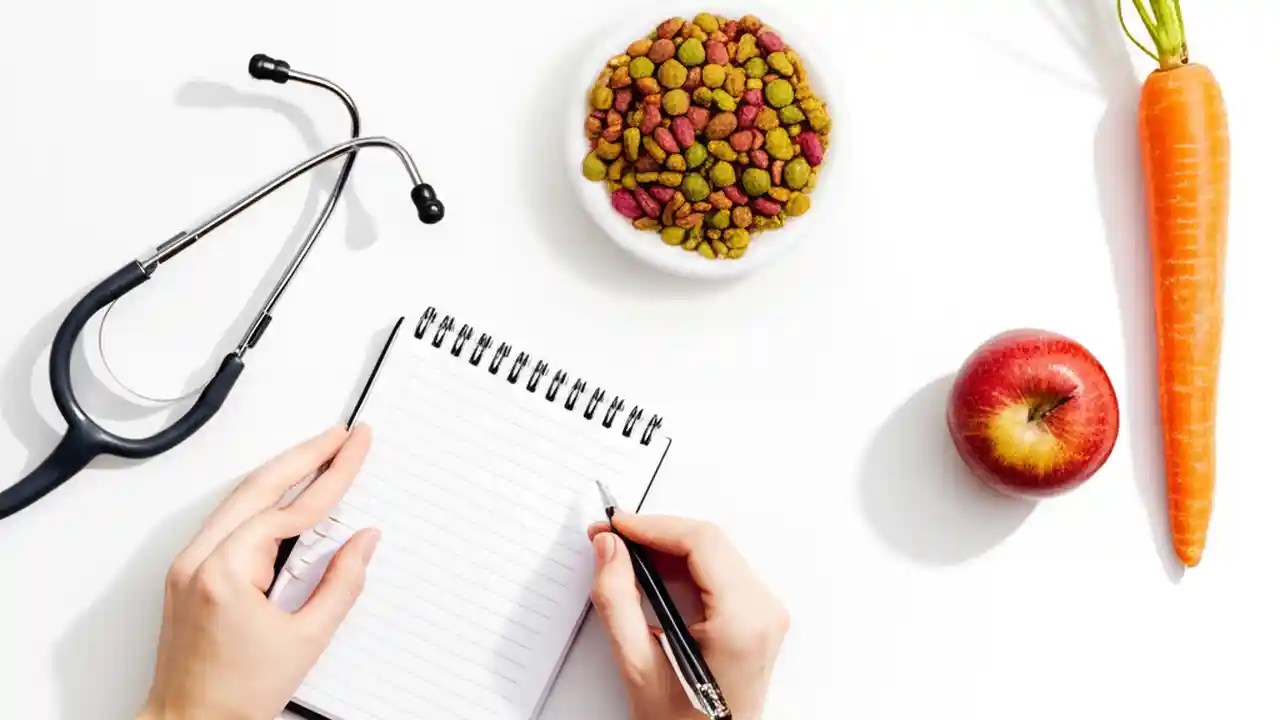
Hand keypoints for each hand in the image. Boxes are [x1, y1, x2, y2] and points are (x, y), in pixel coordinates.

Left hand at [140, 426, 379, 719]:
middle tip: (342, 436)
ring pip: (241, 498)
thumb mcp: (306, 640)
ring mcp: (188, 564)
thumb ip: (341, 583)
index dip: (332, 475)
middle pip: (259, 486)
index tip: (356, 447)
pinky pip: (230, 520)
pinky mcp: (188, 573)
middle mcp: (198, 560)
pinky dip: (263, 500)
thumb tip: (362, 540)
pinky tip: (285, 492)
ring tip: (321, 454)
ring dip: (284, 472)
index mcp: (225, 573)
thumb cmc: (235, 696)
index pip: (291, 509)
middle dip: (306, 455)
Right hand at [588, 514, 788, 719]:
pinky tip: (654, 572)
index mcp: (743, 621)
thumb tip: (609, 549)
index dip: (654, 526)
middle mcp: (764, 612)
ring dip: (669, 547)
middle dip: (657, 534)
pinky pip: (722, 570)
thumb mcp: (638, 665)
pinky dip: (685, 564)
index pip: (702, 542)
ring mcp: (766, 613)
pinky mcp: (758, 616)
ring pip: (715, 552)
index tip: (617, 526)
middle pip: (710, 542)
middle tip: (612, 538)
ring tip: (627, 556)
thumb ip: (617, 600)